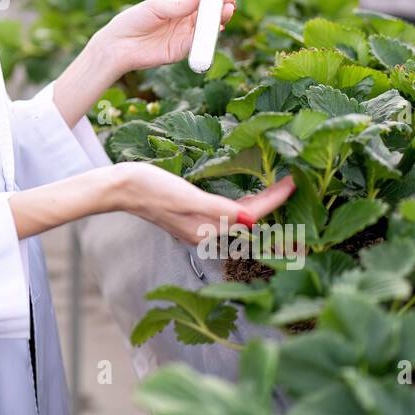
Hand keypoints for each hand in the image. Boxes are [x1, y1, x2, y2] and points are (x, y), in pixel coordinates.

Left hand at [94, 0, 238, 75]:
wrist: (117, 45)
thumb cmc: (132, 21)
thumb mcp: (155, 7)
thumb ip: (178, 4)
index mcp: (178, 6)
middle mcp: (184, 20)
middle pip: (208, 11)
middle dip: (222, 3)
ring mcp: (184, 35)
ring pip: (207, 26)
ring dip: (219, 17)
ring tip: (228, 8)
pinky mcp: (181, 50)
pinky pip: (199, 43)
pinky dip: (209, 36)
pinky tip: (218, 26)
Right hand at [114, 163, 294, 244]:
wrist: (119, 187)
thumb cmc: (149, 187)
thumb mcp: (186, 196)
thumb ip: (219, 210)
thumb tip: (252, 221)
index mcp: (207, 228)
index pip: (252, 215)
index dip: (275, 200)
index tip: (293, 183)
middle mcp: (205, 231)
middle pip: (248, 220)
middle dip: (273, 207)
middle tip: (294, 189)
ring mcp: (197, 224)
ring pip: (238, 217)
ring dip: (259, 207)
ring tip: (278, 192)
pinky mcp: (190, 215)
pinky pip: (225, 212)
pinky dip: (242, 205)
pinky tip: (247, 198)